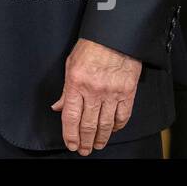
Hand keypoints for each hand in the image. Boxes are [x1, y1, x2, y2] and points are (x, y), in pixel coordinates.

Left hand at [51, 37, 141, 154]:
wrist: (115, 35)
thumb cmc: (92, 46)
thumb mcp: (71, 64)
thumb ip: (66, 89)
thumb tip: (59, 107)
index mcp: (76, 82)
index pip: (71, 116)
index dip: (70, 134)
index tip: (70, 144)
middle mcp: (94, 90)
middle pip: (88, 124)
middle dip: (84, 141)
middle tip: (83, 150)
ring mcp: (112, 92)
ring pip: (106, 124)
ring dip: (100, 138)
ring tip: (96, 145)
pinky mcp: (127, 92)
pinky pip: (122, 115)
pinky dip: (117, 126)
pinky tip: (113, 131)